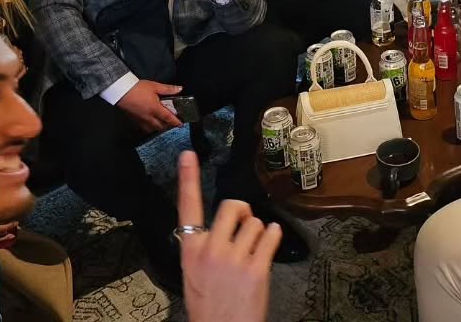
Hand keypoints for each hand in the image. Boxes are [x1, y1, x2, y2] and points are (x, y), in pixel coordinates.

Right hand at [118, 79, 182, 132]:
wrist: (121, 91)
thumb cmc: (138, 88)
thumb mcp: (154, 86)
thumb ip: (168, 89)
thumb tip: (179, 89)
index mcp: (155, 109)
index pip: (168, 118)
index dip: (175, 122)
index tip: (180, 125)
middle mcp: (149, 117)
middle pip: (160, 126)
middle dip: (167, 126)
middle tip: (172, 124)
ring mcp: (141, 120)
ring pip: (152, 129)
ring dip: (158, 128)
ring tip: (162, 124)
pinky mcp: (134, 120)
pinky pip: (144, 128)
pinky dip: (149, 128)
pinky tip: (150, 124)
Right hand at [177, 150, 278, 321]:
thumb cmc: (209, 307)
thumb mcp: (193, 275)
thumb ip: (201, 249)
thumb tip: (214, 229)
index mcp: (191, 252)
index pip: (186, 208)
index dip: (187, 178)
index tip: (188, 154)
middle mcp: (211, 250)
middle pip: (231, 207)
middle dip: (242, 212)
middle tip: (243, 225)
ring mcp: (234, 259)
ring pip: (255, 222)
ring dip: (258, 232)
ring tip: (252, 253)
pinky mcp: (256, 268)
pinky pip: (271, 235)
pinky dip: (273, 236)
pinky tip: (268, 245)